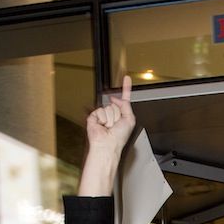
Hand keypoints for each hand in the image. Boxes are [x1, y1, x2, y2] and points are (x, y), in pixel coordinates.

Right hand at [78, 75, 136, 195]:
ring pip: (108, 107)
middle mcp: (112, 114)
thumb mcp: (130, 120)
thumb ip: (126, 106)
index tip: (127, 78)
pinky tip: (101, 126)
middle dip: (117, 114)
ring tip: (108, 127)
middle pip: (116, 104)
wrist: (108, 145)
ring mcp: (102, 115)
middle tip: (114, 125)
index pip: (124, 99)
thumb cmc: (119, 137)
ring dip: (111, 118)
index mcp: (122, 115)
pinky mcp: (93, 116)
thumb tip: (116, 98)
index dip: (126, 88)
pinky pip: (99, 111)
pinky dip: (102, 119)